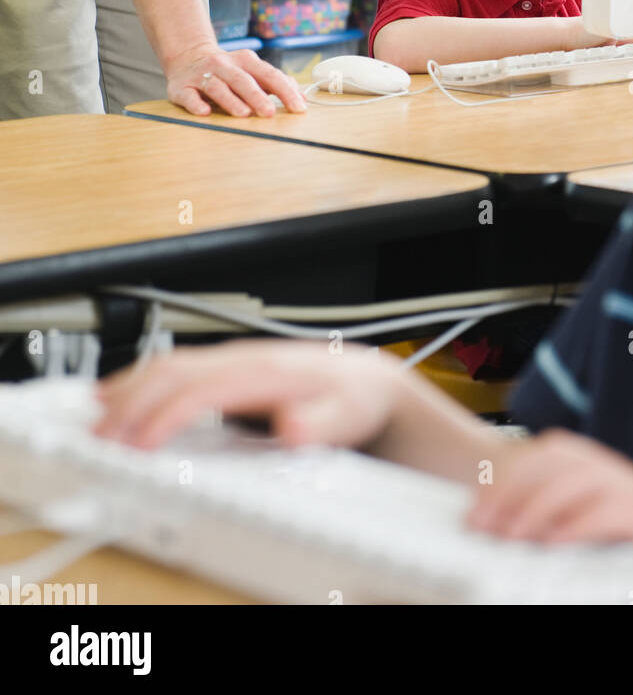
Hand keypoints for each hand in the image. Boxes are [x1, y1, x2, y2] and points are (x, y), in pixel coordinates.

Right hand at [93, 340, 404, 450]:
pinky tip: (118, 395)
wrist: (366, 380)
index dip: (167, 416)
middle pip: (176, 370)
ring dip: (129, 389)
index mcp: (268, 369)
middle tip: (100, 437)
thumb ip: (321, 424)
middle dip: (132, 401)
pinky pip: (174, 366)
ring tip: (96, 418)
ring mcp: (233, 359)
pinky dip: (139, 380)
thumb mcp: (348, 416)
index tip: (138, 445)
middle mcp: (245, 357)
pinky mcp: (226, 367)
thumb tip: (292, 426)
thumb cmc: (355, 398)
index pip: (204, 388)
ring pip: (170, 363)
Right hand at [163, 41, 306, 117]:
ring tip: (244, 114)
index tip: (298, 108)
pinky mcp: (182, 87)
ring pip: (218, 86)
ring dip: (231, 100)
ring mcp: (202, 74)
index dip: (285, 91)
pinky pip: (189, 95)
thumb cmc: (229, 70)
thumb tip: (303, 99)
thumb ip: (275, 83)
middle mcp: (224, 65)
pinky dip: (197, 103)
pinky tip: (205, 112)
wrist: (189, 57)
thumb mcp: (252, 70)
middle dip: (257, 96)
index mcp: (246, 60)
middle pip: (243, 80)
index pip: (269, 74)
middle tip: (270, 113)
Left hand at [466, 427, 632, 555]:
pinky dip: (582, 525)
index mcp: (598, 472)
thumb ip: (537, 527)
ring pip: (585, 477)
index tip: (475, 513)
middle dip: (515, 491)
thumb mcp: (565, 542)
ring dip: (540, 506)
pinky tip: (555, 544)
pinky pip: (618, 511)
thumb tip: (484, 527)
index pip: (550, 451)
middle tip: (484, 529)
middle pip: (562, 460)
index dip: (507, 476)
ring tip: (512, 539)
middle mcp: (622, 475)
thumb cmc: (611, 580)